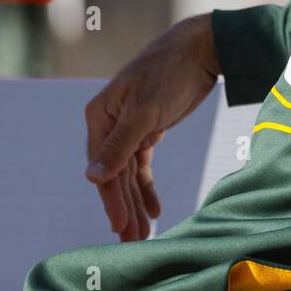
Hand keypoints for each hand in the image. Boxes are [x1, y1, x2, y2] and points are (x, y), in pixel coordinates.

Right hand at [84, 13, 220, 240]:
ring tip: (143, 234)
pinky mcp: (147, 130)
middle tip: (133, 241)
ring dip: (135, 203)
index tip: (119, 226)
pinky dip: (147, 188)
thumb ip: (120, 145)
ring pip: (128, 174)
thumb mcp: (145, 110)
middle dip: (124, 208)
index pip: (103, 168)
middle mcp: (108, 125)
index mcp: (99, 118)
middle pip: (114, 175)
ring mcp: (128, 129)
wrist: (198, 50)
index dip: (112, 199)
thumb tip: (92, 177)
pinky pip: (141, 166)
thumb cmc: (168, 73)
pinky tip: (154, 210)